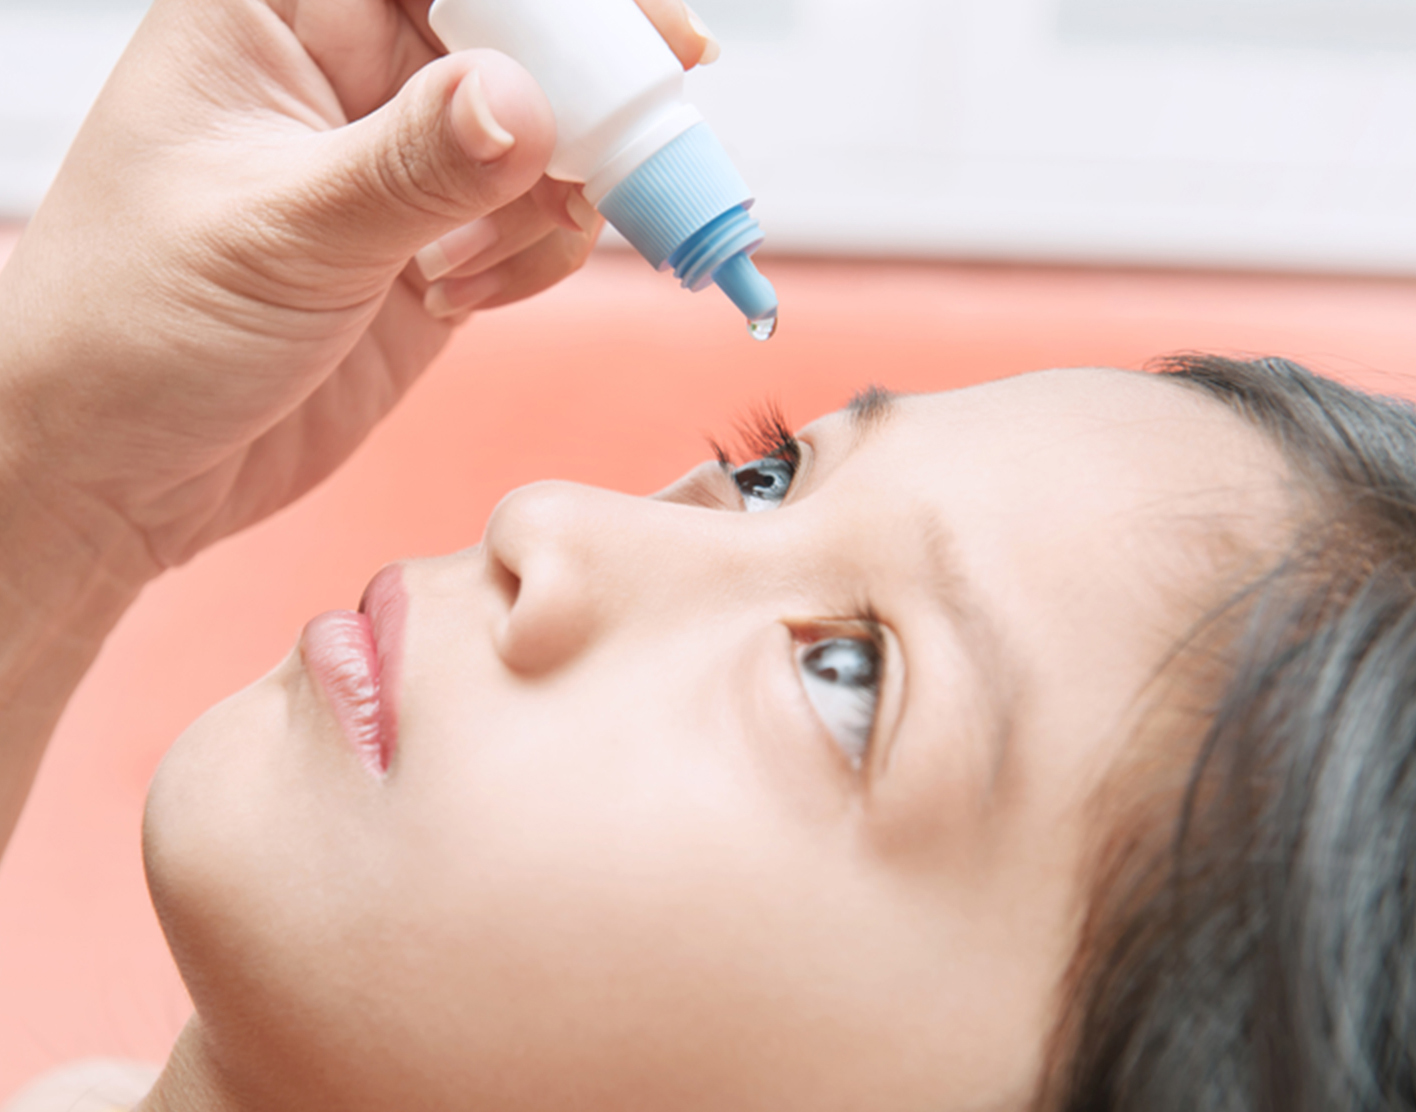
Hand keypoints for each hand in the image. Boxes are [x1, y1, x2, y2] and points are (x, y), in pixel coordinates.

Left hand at [0, 0, 717, 575]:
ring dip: (556, 199)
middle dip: (585, 99)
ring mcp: (402, 163)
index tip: (652, 39)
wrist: (122, 467)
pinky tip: (463, 296)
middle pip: (522, 35)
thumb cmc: (133, 329)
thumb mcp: (278, 235)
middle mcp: (349, 74)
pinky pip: (540, 221)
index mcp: (279, 14)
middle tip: (621, 160)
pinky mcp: (438, 244)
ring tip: (474, 264)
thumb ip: (412, 165)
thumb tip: (526, 102)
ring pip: (550, 133)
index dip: (559, 1)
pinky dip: (538, 258)